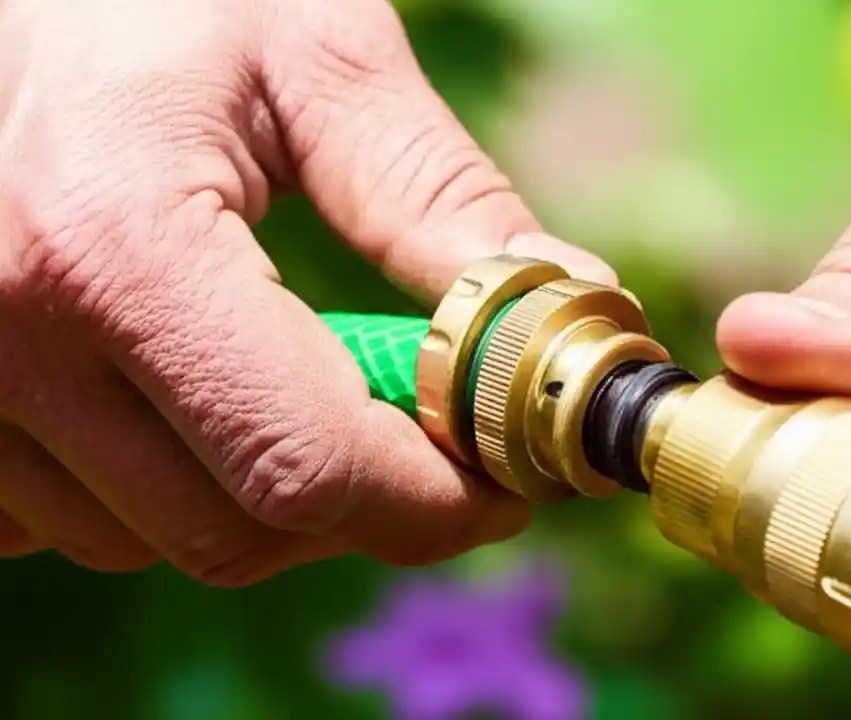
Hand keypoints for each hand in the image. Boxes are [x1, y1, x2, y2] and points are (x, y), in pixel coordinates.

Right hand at [0, 0, 613, 585]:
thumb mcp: (320, 57)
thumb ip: (440, 196)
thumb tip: (566, 301)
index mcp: (118, 244)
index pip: (308, 465)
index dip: (433, 502)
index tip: (502, 484)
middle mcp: (11, 337)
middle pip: (237, 531)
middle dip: (365, 508)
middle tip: (433, 448)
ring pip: (153, 540)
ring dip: (265, 501)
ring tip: (309, 398)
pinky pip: (64, 523)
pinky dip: (157, 494)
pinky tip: (193, 405)